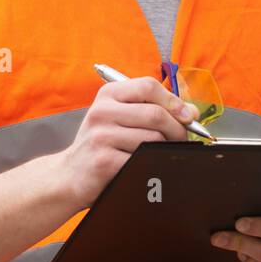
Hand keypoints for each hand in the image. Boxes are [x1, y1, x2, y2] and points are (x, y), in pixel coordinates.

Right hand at [57, 76, 198, 209]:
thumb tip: (190, 111)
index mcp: (108, 95)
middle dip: (177, 129)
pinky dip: (152, 164)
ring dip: (166, 149)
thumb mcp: (119, 118)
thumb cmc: (101, 144)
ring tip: (161, 153)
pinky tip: (146, 165)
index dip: (173, 100)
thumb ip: (152, 109)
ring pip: (153, 139)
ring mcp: (101, 136)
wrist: (70, 175)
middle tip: (182, 139)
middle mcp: (102, 111)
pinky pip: (143, 160)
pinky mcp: (104, 161)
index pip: (148, 86)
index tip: (187, 115)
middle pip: (155, 114)